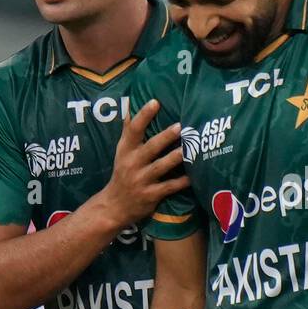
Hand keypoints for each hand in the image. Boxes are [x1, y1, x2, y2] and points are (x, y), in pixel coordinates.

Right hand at [104, 99, 190, 228]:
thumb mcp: (122, 151)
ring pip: (161, 166)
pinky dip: (181, 182)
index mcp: (125, 150)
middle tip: (180, 126)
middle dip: (165, 137)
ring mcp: (141, 180)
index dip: (143, 115)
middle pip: (150, 147)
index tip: (155, 102)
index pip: (133, 130)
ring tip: (189, 148)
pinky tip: (193, 176)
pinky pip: (169, 187)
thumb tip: (130, 104)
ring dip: (175, 157)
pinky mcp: (151, 195)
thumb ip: (129, 130)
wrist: (114, 206)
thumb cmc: (123, 173)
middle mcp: (132, 163)